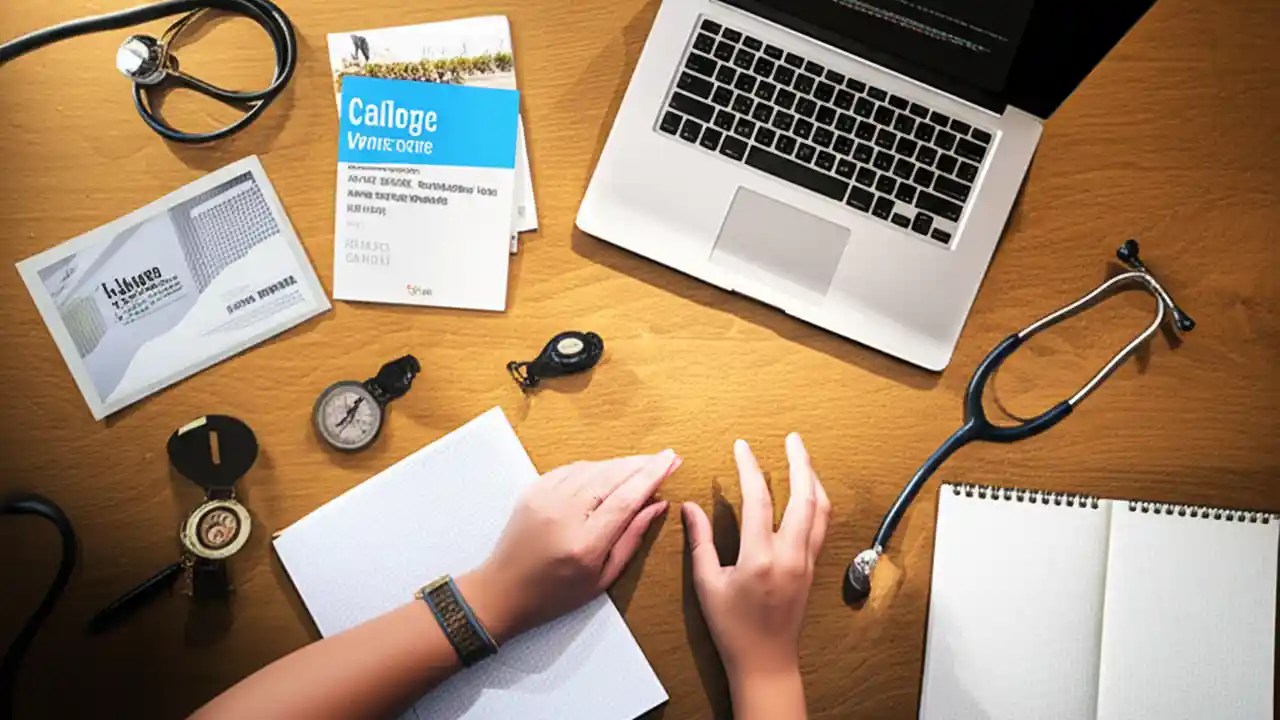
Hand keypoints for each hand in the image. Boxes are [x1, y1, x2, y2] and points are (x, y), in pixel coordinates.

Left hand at [459, 450, 680, 642]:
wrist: (503, 590)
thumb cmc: (555, 593)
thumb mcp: (603, 577)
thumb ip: (632, 538)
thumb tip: (657, 505)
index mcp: (586, 542)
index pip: (628, 497)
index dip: (652, 475)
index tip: (671, 460)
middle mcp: (564, 514)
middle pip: (612, 475)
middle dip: (642, 463)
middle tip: (665, 458)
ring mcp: (545, 498)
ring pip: (593, 467)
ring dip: (620, 463)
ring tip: (641, 466)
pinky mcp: (533, 490)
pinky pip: (571, 468)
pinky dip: (594, 466)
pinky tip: (608, 471)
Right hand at [683, 435, 830, 681]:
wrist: (765, 661)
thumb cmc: (732, 627)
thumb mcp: (706, 584)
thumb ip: (699, 541)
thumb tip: (690, 507)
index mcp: (759, 559)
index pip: (758, 499)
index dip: (750, 467)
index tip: (742, 446)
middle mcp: (789, 556)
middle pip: (804, 496)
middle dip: (799, 462)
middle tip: (792, 438)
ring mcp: (806, 562)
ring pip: (821, 510)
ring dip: (813, 479)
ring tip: (803, 458)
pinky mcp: (812, 568)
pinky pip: (822, 526)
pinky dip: (818, 502)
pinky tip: (810, 491)